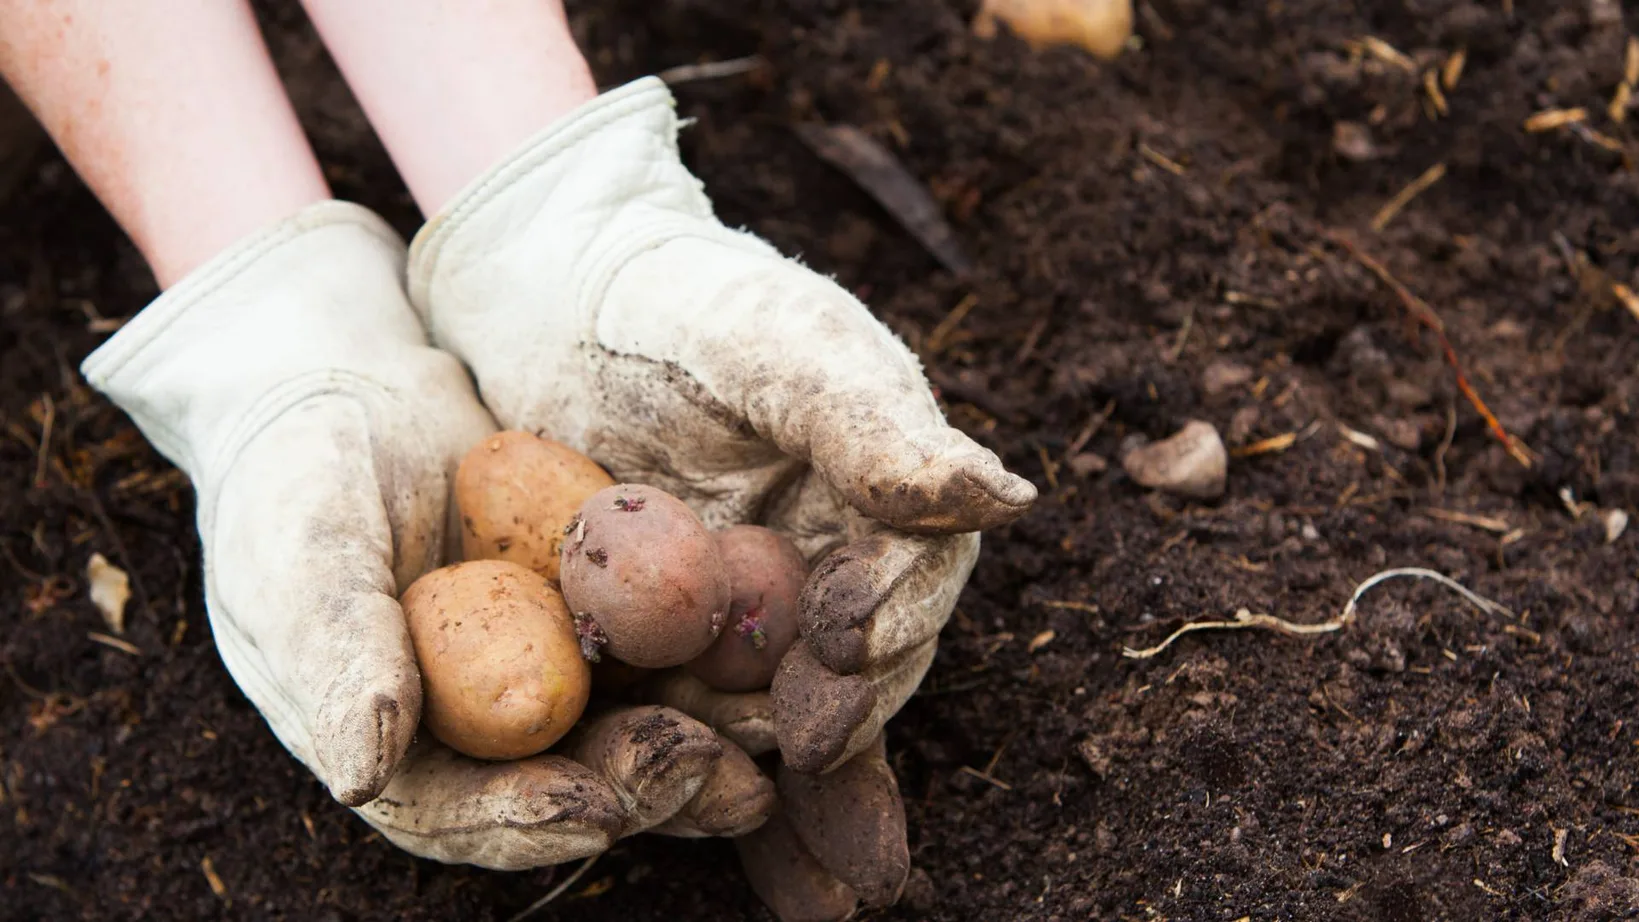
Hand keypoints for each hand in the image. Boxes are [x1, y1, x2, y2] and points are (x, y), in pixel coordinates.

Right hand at [80, 202, 726, 869]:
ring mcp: (537, 667)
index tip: (596, 811)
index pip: (454, 809)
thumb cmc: (295, 471)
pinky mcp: (592, 609)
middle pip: (560, 781)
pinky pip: (657, 644)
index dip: (522, 820)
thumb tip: (361, 772)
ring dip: (700, 742)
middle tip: (717, 779)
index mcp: (388, 738)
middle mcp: (472, 721)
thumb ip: (336, 655)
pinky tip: (773, 656)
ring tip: (770, 749)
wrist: (343, 382)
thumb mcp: (302, 554)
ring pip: (626, 723)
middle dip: (640, 787)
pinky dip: (710, 656)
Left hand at [405, 76, 1035, 775]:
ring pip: (789, 708)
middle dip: (845, 716)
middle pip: (862, 665)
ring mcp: (753, 611)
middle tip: (807, 747)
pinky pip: (705, 718)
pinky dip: (718, 771)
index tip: (854, 650)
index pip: (913, 574)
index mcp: (882, 495)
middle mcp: (834, 561)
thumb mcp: (783, 347)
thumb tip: (1006, 499)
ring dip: (785, 766)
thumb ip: (878, 424)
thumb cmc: (688, 303)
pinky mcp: (674, 642)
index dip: (895, 616)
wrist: (561, 301)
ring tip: (777, 829)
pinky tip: (728, 831)